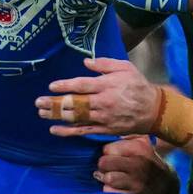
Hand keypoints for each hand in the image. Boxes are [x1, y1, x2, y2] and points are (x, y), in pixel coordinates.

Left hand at [35, 56, 159, 136]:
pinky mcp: (104, 129)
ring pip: (76, 117)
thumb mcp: (125, 68)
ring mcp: (103, 117)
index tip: (52, 86)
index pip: (82, 85)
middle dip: (55, 103)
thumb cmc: (138, 85)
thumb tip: (85, 62)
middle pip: (74, 103)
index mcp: (106, 85)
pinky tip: (54, 129)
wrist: (154, 110)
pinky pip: (83, 131)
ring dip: (57, 116)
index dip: (65, 86)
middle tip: (38, 102)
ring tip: (42, 113)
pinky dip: (68, 131)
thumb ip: (104, 64)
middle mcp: (102, 102)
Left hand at [95, 136, 179, 193]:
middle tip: (109, 167)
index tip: (114, 155)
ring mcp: (136, 181)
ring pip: (107, 178)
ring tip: (111, 177)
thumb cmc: (148, 161)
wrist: (165, 186)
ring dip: (105, 178)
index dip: (108, 152)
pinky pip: (110, 191)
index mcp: (139, 147)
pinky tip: (117, 187)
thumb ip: (125, 138)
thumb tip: (103, 137)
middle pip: (104, 162)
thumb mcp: (142, 142)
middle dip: (104, 165)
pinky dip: (110, 190)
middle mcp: (138, 163)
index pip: (108, 148)